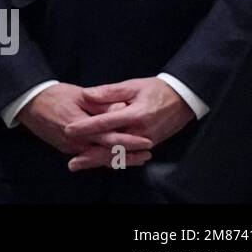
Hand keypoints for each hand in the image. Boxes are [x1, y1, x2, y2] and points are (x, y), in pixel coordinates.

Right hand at [16, 83, 153, 167]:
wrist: (28, 103)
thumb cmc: (54, 95)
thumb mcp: (79, 94)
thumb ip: (101, 104)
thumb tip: (121, 109)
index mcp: (79, 125)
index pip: (109, 136)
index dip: (129, 140)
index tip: (147, 141)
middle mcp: (75, 141)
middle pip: (106, 152)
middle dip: (129, 155)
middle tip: (147, 154)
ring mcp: (70, 148)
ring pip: (99, 157)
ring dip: (119, 159)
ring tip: (138, 158)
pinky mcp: (66, 149)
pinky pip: (89, 156)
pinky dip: (104, 157)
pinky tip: (116, 157)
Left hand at [62, 77, 193, 170]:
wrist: (183, 99)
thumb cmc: (156, 90)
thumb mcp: (132, 86)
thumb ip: (108, 92)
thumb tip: (86, 95)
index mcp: (135, 115)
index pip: (105, 123)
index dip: (85, 127)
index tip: (68, 130)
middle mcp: (140, 132)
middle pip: (111, 147)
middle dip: (90, 156)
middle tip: (71, 163)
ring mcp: (146, 142)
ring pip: (119, 155)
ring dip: (99, 161)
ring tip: (81, 165)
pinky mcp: (149, 145)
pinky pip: (129, 156)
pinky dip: (115, 161)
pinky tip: (100, 163)